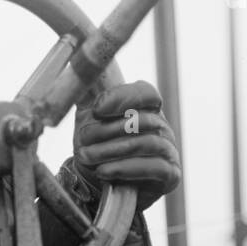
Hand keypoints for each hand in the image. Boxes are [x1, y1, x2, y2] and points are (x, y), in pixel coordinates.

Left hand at [71, 80, 180, 211]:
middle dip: (107, 131)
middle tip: (82, 140)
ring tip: (87, 157)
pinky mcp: (170, 175)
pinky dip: (125, 168)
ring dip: (111, 151)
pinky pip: (154, 167)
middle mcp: (162, 127)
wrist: (99, 187)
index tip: (97, 110)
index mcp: (145, 109)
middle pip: (141, 120)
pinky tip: (104, 171)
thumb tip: (76, 58)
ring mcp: (169, 150)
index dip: (123, 98)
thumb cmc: (96, 148)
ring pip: (146, 142)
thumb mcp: (87, 118)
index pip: (146, 92)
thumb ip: (86, 93)